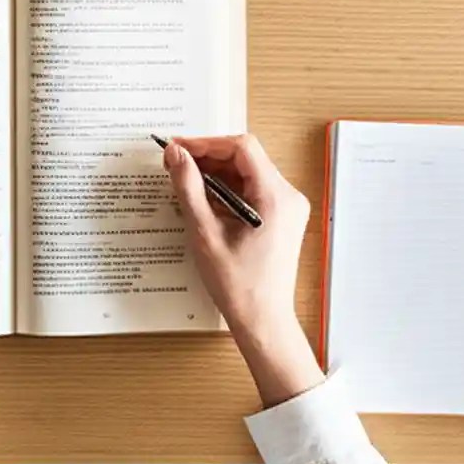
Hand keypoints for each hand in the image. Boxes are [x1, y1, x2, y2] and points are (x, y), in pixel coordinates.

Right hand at [163, 134, 322, 406]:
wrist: (263, 320)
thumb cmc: (238, 285)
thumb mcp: (205, 233)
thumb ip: (188, 188)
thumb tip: (175, 155)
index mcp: (275, 197)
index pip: (241, 148)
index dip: (206, 143)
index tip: (178, 148)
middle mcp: (288, 196)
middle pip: (245, 157)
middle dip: (208, 157)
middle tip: (175, 164)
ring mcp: (287, 207)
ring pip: (247, 172)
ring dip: (216, 173)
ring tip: (185, 183)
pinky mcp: (281, 216)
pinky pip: (252, 189)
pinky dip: (226, 189)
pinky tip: (203, 200)